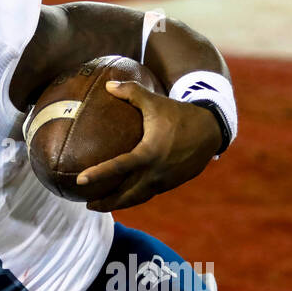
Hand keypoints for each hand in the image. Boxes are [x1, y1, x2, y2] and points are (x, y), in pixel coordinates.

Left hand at [77, 80, 222, 211]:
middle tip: (87, 204)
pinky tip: (124, 195)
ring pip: (138, 198)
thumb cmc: (180, 114)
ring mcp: (165, 181)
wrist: (211, 131)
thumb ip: (131, 92)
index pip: (119, 167)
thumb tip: (107, 85)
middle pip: (126, 195)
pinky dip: (134, 198)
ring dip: (119, 204)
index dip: (98, 174)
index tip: (80, 180)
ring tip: (101, 205)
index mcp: (149, 153)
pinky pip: (149, 194)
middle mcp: (156, 172)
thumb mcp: (155, 101)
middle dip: (106, 202)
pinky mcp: (171, 184)